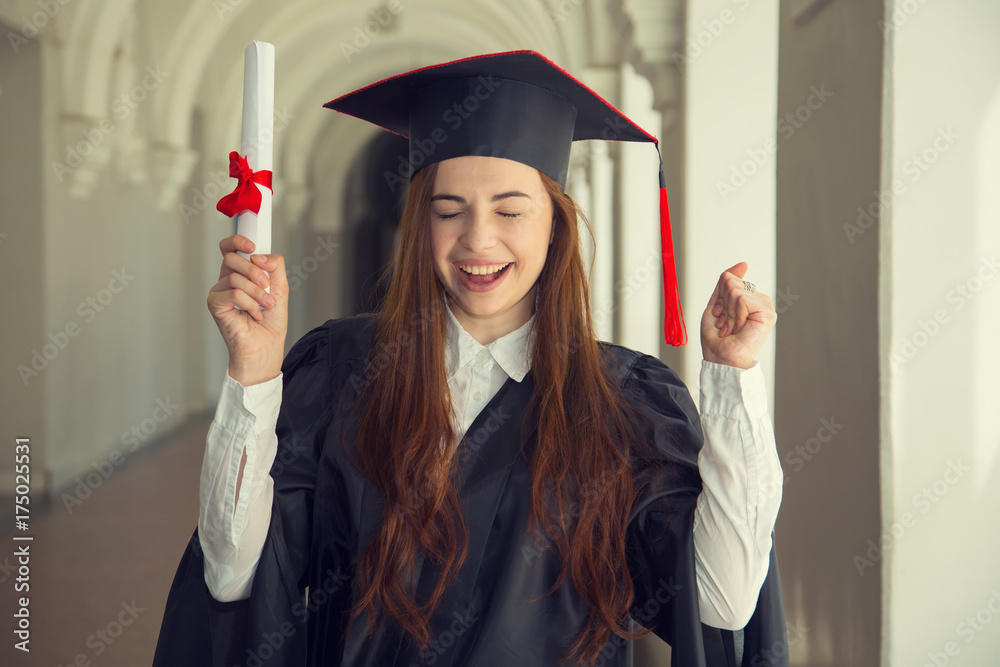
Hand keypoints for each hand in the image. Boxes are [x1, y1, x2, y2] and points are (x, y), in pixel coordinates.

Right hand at [207, 234, 288, 385]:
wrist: (265, 347)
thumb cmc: (270, 323)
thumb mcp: (280, 289)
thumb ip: (275, 267)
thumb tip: (258, 255)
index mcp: (241, 273)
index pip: (230, 248)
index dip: (238, 241)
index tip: (252, 247)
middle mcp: (227, 280)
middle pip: (232, 258)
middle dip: (255, 272)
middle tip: (267, 288)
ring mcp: (219, 292)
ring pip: (235, 277)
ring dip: (257, 293)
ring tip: (265, 306)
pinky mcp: (215, 305)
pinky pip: (232, 293)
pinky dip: (249, 304)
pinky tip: (254, 314)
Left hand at [700, 262, 775, 369]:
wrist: (721, 359)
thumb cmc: (717, 339)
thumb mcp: (716, 304)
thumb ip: (727, 282)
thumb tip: (743, 264)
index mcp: (748, 299)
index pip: (729, 280)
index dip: (718, 299)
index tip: (720, 318)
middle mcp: (759, 301)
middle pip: (731, 282)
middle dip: (722, 305)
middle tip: (726, 325)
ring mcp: (765, 306)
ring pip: (736, 290)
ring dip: (728, 313)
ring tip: (732, 328)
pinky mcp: (767, 313)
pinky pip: (742, 299)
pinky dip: (735, 315)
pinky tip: (739, 328)